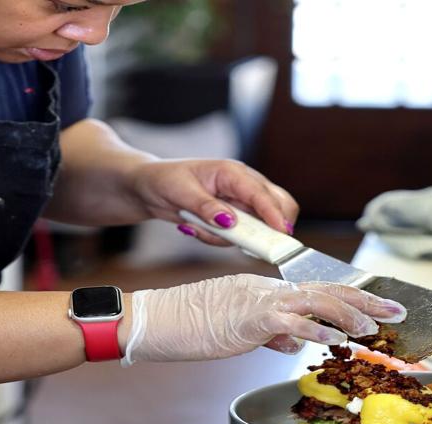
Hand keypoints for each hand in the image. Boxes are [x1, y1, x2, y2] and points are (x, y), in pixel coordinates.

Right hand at [123, 274, 407, 363]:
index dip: (354, 298)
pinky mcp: (251, 317)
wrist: (159, 319)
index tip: (381, 308)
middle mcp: (271, 289)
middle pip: (329, 289)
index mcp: (270, 291)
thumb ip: (271, 333)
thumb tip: (295, 342)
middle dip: (367, 302)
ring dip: (350, 315)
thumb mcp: (240, 331)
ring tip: (373, 329)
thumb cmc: (192, 325)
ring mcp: (263, 300)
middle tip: (398, 312)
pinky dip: (316, 328)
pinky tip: (335, 337)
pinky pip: (291, 321)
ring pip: (317, 300)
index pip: (320, 290)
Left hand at [126, 159, 299, 244]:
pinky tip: (194, 228)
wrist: (149, 189)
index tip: (282, 232)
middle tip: (252, 242)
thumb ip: (206, 207)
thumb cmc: (163, 180)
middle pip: (278, 205)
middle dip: (271, 226)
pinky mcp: (233, 218)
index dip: (273, 213)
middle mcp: (242, 186)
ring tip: (196, 227)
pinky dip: (218, 240)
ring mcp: (240, 203)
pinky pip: (238, 237)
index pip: (261, 193)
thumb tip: (230, 221)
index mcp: (232, 172)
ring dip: (232, 237)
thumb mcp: (180, 192)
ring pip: (259, 226)